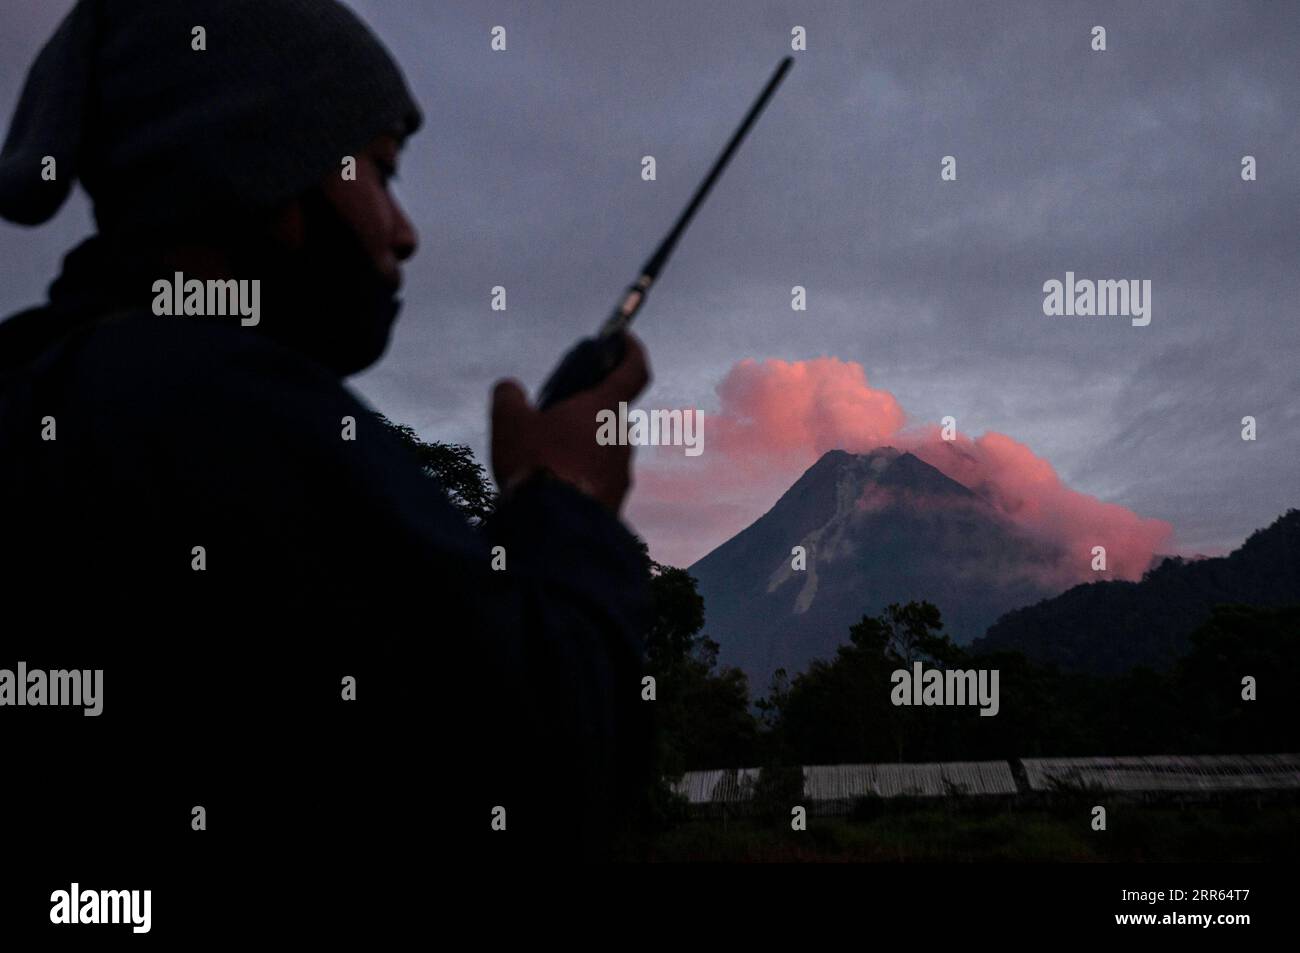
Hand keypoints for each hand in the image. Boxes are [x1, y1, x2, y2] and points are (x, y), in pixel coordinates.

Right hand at [490, 334, 650, 512]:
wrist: (555, 528)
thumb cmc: (537, 464)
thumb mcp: (509, 422)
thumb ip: (508, 396)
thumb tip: (509, 389)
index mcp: (605, 408)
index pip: (634, 370)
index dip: (631, 350)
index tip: (624, 339)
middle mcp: (622, 437)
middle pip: (610, 414)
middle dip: (586, 411)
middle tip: (555, 415)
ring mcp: (622, 472)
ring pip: (603, 450)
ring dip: (582, 448)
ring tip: (546, 459)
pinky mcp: (616, 501)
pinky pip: (598, 480)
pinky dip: (580, 477)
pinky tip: (552, 489)